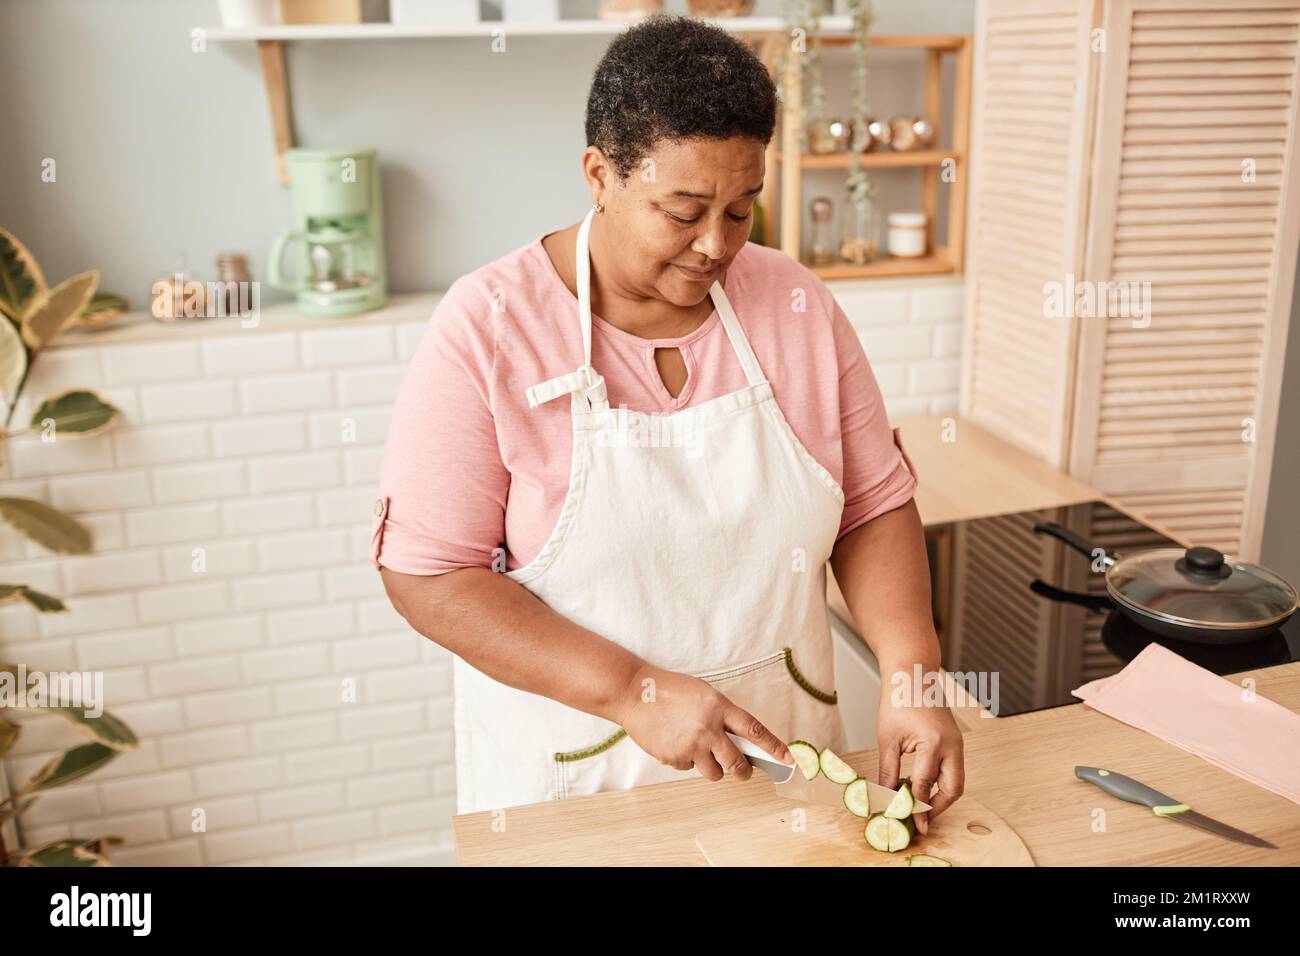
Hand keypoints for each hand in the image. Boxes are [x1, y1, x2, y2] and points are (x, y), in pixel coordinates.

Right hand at [613, 664, 792, 781]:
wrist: (634, 693)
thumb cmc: (669, 690)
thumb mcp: (703, 694)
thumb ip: (721, 715)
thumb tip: (738, 740)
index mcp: (719, 707)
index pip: (754, 730)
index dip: (774, 747)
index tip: (788, 759)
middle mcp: (708, 728)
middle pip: (737, 763)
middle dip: (743, 771)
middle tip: (743, 771)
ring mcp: (691, 745)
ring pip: (715, 772)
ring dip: (712, 766)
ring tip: (699, 750)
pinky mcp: (674, 757)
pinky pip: (689, 768)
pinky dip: (686, 760)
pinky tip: (675, 742)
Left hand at [875, 688, 963, 834]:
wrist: (912, 673)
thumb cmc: (898, 699)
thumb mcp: (888, 739)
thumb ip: (888, 771)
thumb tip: (884, 798)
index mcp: (934, 742)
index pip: (926, 784)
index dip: (917, 807)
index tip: (911, 824)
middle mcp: (952, 745)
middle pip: (953, 789)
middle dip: (937, 808)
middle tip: (920, 821)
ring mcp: (957, 743)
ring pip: (956, 781)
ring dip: (940, 797)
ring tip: (919, 807)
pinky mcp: (955, 742)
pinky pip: (953, 769)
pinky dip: (941, 782)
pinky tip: (922, 787)